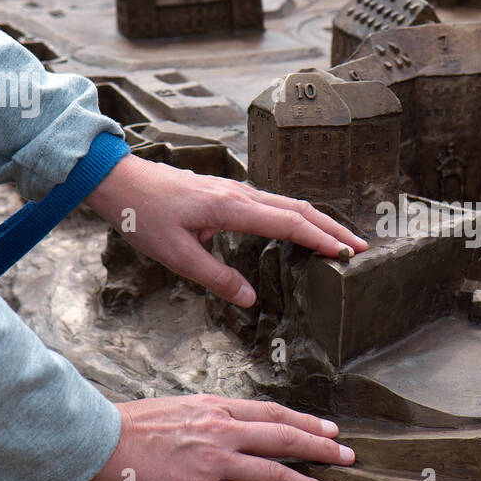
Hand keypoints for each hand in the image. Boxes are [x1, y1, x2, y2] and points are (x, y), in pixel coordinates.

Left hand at [85, 153, 367, 306]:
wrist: (119, 181)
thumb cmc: (144, 216)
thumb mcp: (177, 255)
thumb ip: (217, 278)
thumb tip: (252, 299)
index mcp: (233, 209)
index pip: (290, 223)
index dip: (322, 239)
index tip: (347, 253)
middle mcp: (241, 194)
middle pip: (299, 209)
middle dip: (333, 228)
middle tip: (361, 248)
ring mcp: (235, 190)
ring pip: (288, 204)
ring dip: (317, 221)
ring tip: (339, 240)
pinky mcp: (227, 192)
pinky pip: (272, 203)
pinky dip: (296, 217)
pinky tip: (300, 229)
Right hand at [89, 394, 354, 480]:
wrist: (103, 440)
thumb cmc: (135, 424)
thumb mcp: (182, 405)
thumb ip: (213, 414)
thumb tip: (233, 422)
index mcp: (218, 407)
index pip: (274, 412)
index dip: (306, 421)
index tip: (330, 430)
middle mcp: (224, 430)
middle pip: (285, 438)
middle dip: (322, 448)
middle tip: (348, 457)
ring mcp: (216, 460)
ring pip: (275, 471)